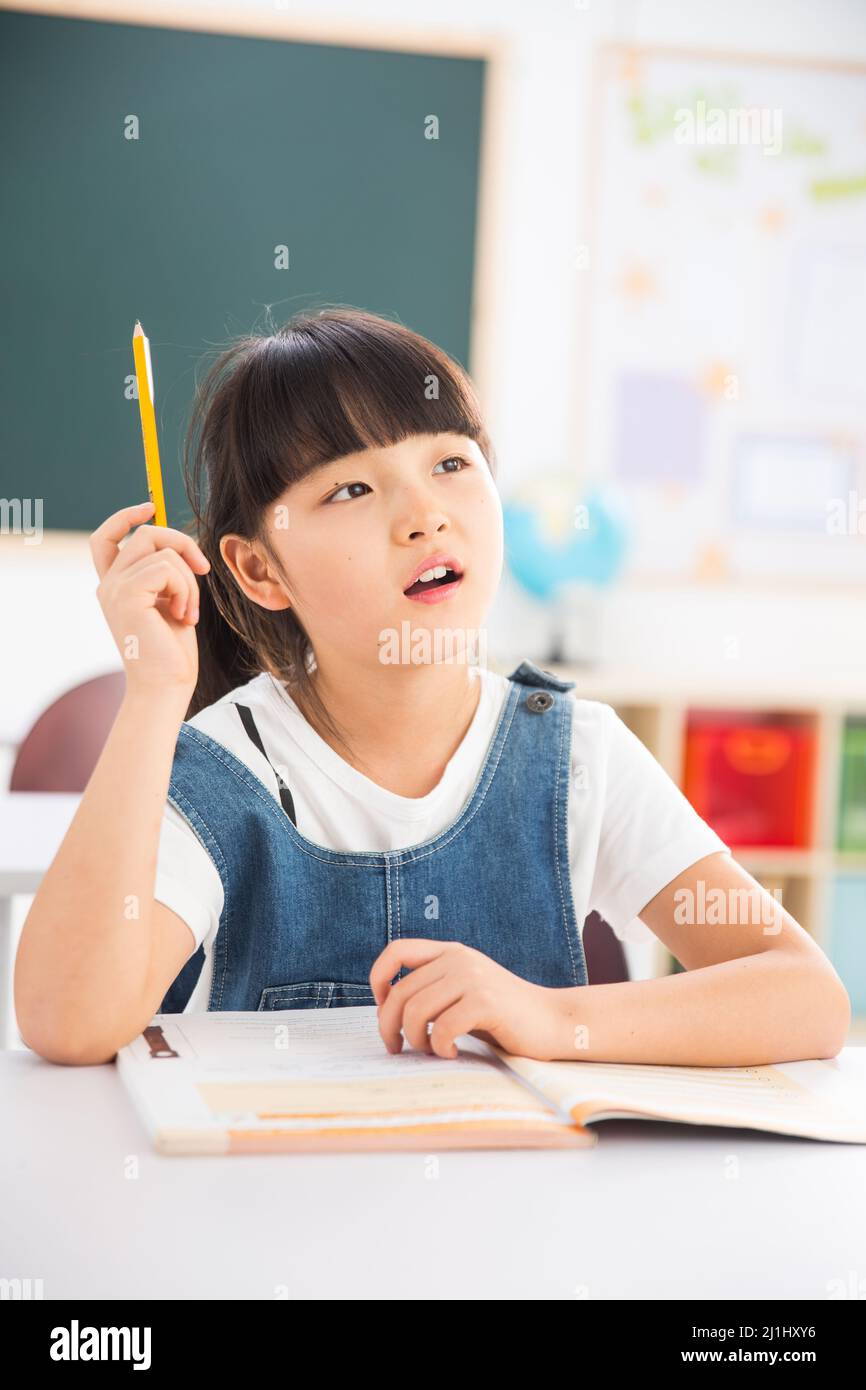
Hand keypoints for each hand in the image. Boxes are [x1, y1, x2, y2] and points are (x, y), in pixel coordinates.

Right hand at [90, 501, 211, 697]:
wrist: (165, 687)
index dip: (125, 517)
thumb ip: (165, 575)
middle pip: (145, 533)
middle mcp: (108, 584)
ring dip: (189, 580)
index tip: (149, 507)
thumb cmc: (172, 653)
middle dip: (183, 544)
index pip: (105, 538)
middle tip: (202, 570)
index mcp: (115, 586)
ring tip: (188, 611)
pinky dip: (186, 589)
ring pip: (163, 552)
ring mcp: (114, 588)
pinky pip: (168, 568)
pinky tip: (185, 616)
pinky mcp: (127, 595)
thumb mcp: (169, 604)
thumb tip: (180, 545)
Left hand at [369, 939, 562, 1061]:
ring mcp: (473, 978)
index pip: (396, 950)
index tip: (382, 1007)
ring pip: (415, 1012)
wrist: (553, 1021)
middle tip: (395, 1048)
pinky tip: (453, 1053)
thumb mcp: (465, 991)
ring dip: (415, 1040)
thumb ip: (434, 990)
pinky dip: (440, 1048)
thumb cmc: (504, 1015)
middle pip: (400, 992)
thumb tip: (387, 1010)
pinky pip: (441, 1029)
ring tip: (432, 1050)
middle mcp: (459, 959)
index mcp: (451, 952)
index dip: (378, 978)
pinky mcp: (486, 1002)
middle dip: (388, 1026)